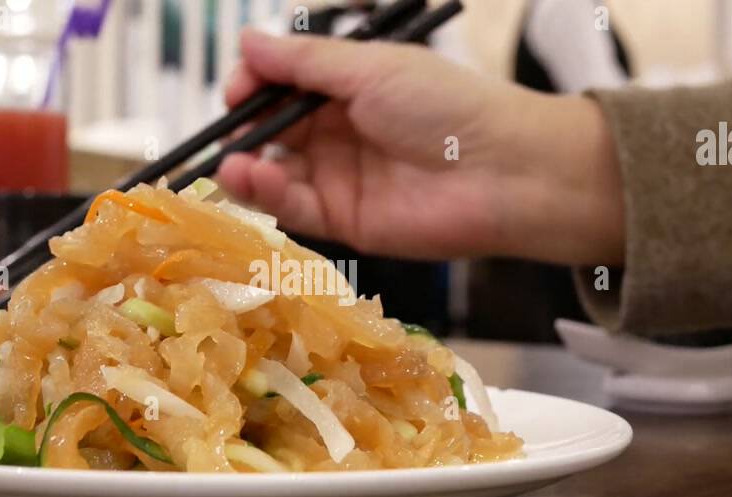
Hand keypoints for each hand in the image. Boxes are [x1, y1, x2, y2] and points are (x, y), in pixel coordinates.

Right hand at [218, 29, 624, 266]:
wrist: (501, 173)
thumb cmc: (444, 106)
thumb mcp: (371, 69)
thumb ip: (305, 62)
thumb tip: (246, 41)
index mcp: (349, 88)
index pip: (284, 85)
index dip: (254, 85)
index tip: (237, 88)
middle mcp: (339, 132)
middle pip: (274, 130)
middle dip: (244, 128)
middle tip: (230, 129)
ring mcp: (339, 178)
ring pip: (276, 172)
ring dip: (247, 166)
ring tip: (232, 163)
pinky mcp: (343, 221)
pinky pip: (294, 207)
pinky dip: (267, 193)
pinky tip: (252, 178)